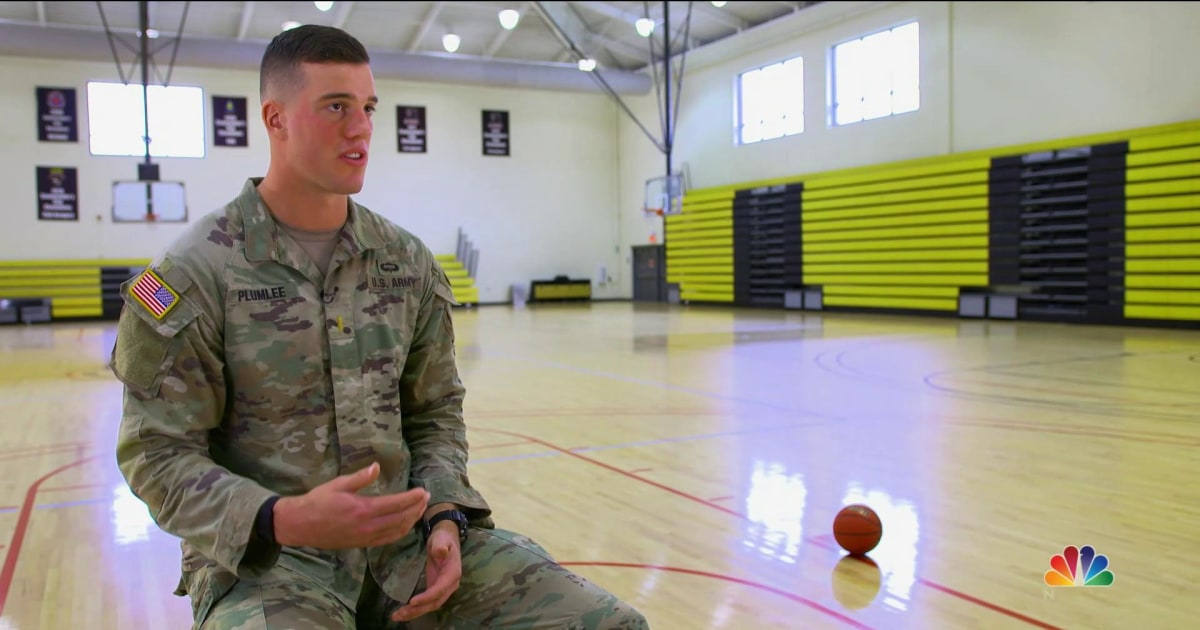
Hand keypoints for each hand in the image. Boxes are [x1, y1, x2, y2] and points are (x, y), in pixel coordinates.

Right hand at [272, 462, 429, 549]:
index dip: (412, 498)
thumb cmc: (317, 501)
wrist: (300, 525)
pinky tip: (404, 525)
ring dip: (411, 521)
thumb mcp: (338, 484)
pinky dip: (400, 532)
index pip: (396, 504)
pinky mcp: (361, 544)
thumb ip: (360, 477)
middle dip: (416, 508)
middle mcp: (367, 526)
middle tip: (426, 498)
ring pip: (396, 531)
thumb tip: (377, 466)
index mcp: (363, 509)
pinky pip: (387, 540)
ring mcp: (365, 537)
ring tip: (419, 510)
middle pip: (401, 519)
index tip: (423, 491)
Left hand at [391, 521, 462, 622]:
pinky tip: (402, 612)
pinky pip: (427, 602)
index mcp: (452, 573)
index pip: (440, 589)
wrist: (445, 539)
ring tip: (397, 616)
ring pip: (430, 605)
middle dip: (418, 610)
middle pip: (435, 602)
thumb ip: (440, 546)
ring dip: (414, 612)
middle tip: (400, 613)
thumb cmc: (443, 538)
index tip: (412, 602)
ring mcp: (443, 588)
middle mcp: (450, 584)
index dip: (427, 597)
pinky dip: (415, 608)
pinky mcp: (435, 588)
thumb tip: (440, 552)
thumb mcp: (441, 538)